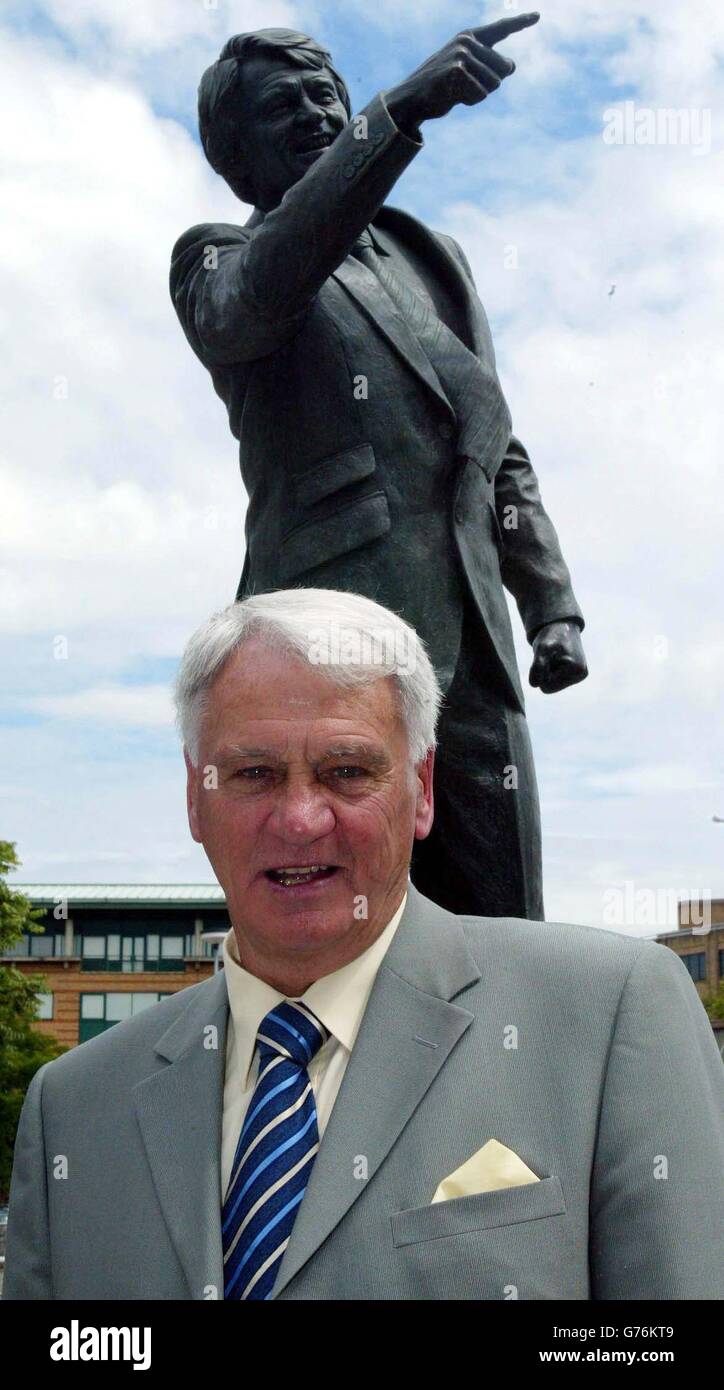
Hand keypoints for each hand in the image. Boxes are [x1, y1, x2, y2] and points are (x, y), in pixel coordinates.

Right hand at [384, 13, 539, 133]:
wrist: (412, 99)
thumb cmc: (442, 87)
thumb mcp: (468, 73)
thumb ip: (489, 67)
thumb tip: (512, 65)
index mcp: (469, 37)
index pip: (500, 29)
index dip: (520, 22)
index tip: (538, 16)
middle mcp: (467, 41)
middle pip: (504, 68)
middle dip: (490, 84)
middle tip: (465, 86)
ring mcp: (461, 55)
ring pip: (494, 84)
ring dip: (478, 95)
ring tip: (457, 91)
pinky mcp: (457, 71)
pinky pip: (480, 94)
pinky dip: (470, 101)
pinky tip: (452, 96)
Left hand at [529, 621, 587, 693]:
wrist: (562, 626)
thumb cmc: (552, 636)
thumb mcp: (542, 648)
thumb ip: (538, 666)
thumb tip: (533, 685)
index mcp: (576, 670)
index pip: (546, 686)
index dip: (540, 673)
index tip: (547, 657)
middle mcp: (580, 675)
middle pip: (549, 687)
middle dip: (545, 673)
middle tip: (550, 656)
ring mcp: (578, 676)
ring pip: (551, 684)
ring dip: (548, 671)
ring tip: (554, 657)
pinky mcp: (574, 675)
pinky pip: (554, 681)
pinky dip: (551, 670)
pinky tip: (557, 659)